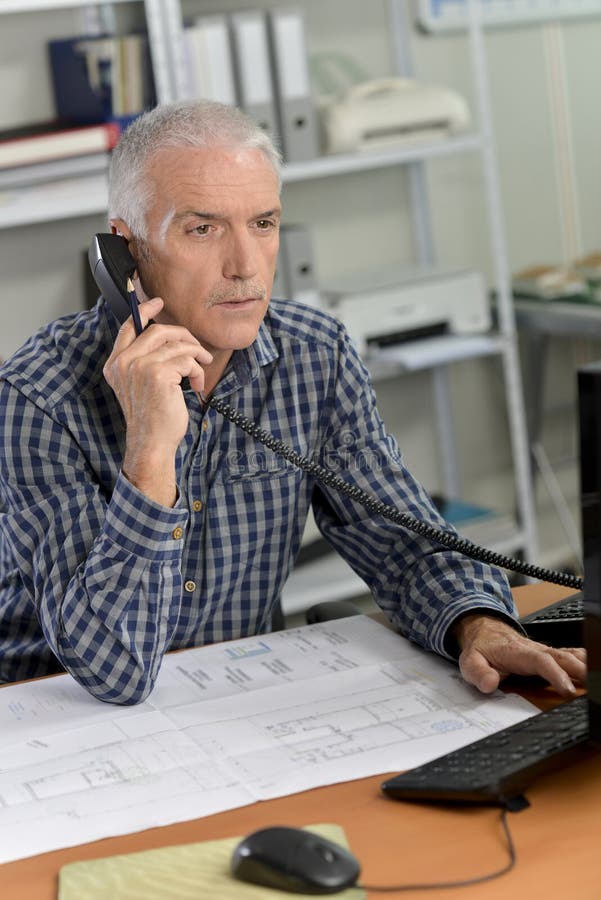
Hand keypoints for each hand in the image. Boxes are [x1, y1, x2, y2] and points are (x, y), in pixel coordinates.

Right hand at [103, 297, 212, 505]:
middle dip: (184, 337)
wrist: (152, 443)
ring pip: (177, 345)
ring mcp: (139, 367)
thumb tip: (168, 338)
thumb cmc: (151, 418)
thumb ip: (145, 361)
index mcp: (115, 364)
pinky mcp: (158, 373)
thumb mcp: (141, 385)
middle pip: (158, 331)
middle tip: (198, 351)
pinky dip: (197, 371)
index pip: (127, 327)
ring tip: (199, 374)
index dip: (144, 311)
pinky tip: (196, 386)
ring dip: (196, 357)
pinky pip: (187, 360)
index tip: (158, 302)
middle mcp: (124, 363)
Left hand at [453, 613, 585, 696]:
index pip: (540, 661)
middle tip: (590, 686)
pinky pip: (568, 654)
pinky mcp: (547, 653)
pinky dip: (582, 659)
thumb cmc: (480, 648)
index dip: (556, 674)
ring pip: (567, 654)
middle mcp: (534, 649)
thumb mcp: (469, 662)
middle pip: (561, 657)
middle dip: (578, 670)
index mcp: (517, 652)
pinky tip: (589, 667)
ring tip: (593, 678)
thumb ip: (478, 673)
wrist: (483, 630)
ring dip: (582, 665)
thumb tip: (490, 683)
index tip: (567, 689)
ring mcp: (542, 650)